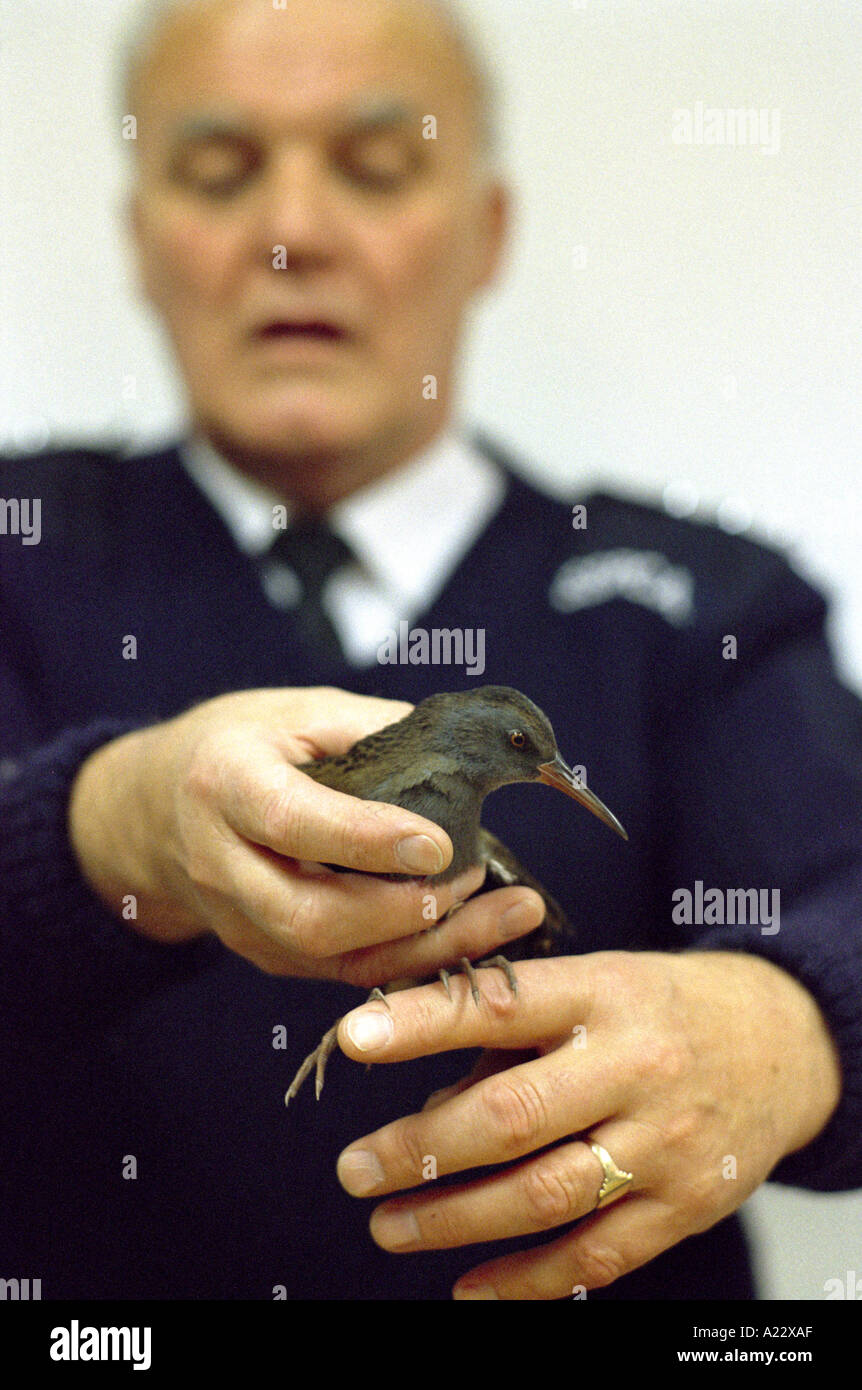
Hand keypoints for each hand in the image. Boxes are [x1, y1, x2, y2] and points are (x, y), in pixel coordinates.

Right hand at [68, 686, 545, 981]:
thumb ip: (373, 729)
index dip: (367, 840)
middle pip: (311, 916)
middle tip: (477, 876)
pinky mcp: (266, 955)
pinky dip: (414, 958)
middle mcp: (222, 865)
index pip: (295, 822)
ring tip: (504, 912)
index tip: (440, 844)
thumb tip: (461, 756)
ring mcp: (240, 922)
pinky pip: (345, 971)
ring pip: (333, 958)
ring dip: (425, 943)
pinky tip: (473, 932)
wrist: (157, 809)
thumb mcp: (298, 711)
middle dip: (403, 911)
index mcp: (225, 784)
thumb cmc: (241, 745)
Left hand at [334, 949, 841, 1297]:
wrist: (781, 1041)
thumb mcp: (596, 982)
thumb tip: (423, 1098)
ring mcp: (663, 1142)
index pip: (502, 1004)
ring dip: (455, 1219)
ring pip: (545, 1194)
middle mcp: (633, 1066)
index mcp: (602, 994)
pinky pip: (595, 1254)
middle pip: (514, 1116)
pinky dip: (525, 1280)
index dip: (424, 1022)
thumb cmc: (659, 1007)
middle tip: (353, 1169)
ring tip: (390, 1225)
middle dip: (420, 1148)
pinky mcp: (683, 1205)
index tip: (353, 1038)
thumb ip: (513, 1033)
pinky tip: (468, 1287)